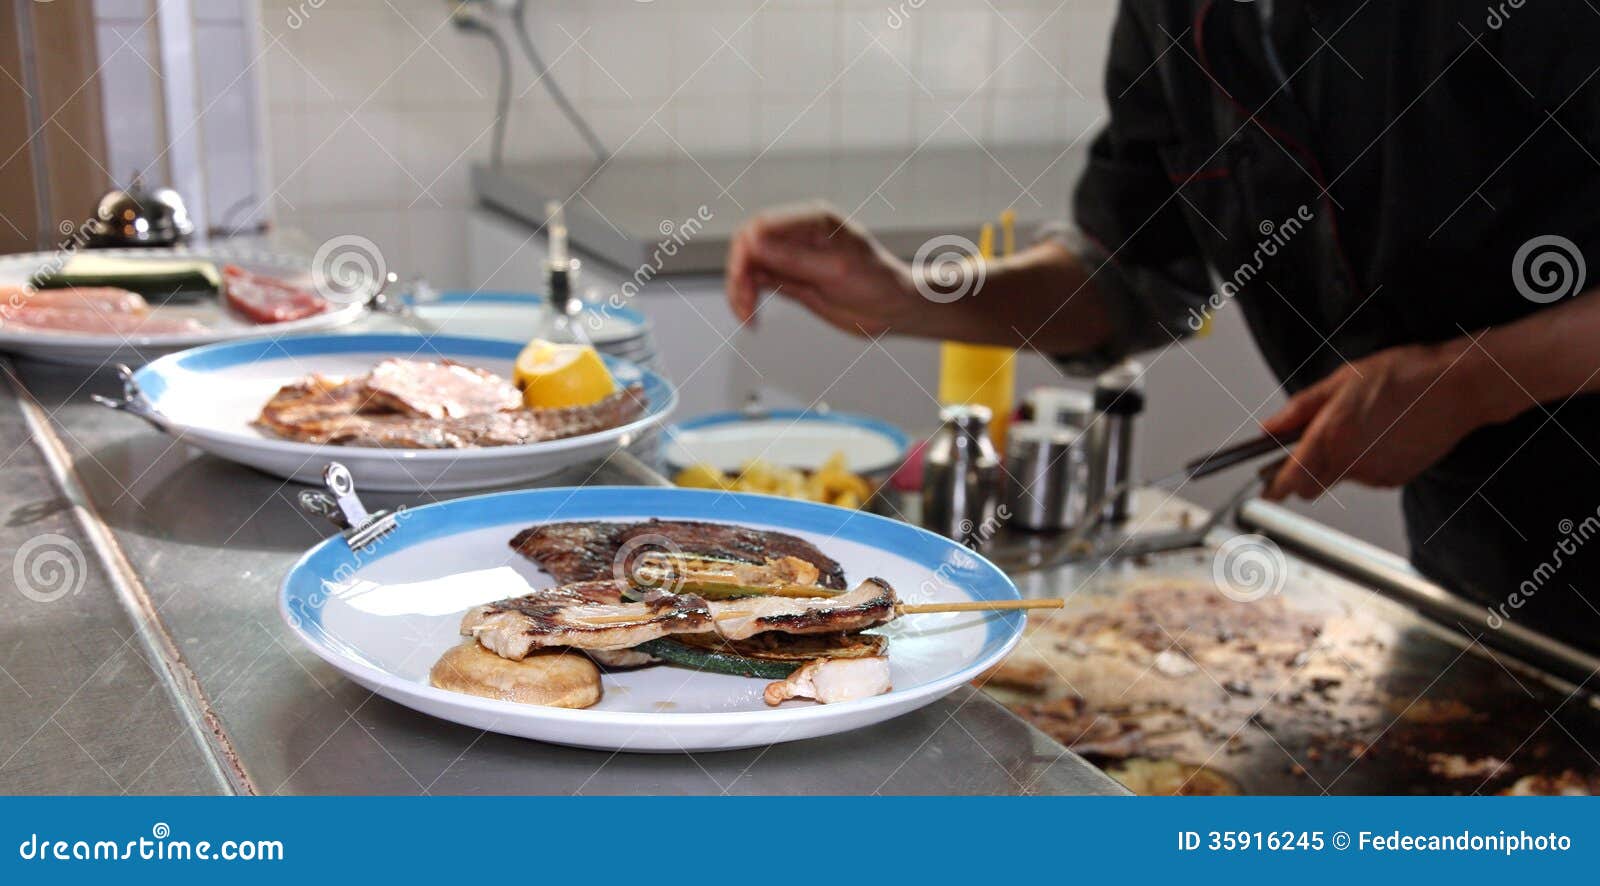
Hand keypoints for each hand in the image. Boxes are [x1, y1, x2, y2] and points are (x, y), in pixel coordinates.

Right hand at [725, 203, 921, 336]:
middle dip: (739, 274)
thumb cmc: (878, 283)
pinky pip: (758, 283)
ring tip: (747, 317)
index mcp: (812, 219)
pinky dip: (749, 299)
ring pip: (749, 266)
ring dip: (741, 290)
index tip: (744, 279)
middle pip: (749, 245)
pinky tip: (751, 318)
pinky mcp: (790, 278)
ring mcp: (793, 256)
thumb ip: (795, 258)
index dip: (745, 250)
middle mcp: (799, 234)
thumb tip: (753, 244)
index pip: (762, 225)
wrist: (895, 309)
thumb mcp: (837, 270)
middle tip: (744, 306)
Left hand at [1260, 340, 1481, 499]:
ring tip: (1361, 426)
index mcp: (1331, 436)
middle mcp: (1351, 462)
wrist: (1457, 387)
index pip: (1290, 480)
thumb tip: (1268, 429)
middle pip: (1311, 487)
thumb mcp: (1341, 381)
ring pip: (1341, 479)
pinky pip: (1367, 476)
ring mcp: (1375, 475)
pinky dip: (1365, 462)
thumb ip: (1300, 409)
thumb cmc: (1403, 376)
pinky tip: (1382, 435)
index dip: (1274, 487)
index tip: (1265, 488)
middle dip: (1302, 475)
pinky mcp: (1395, 479)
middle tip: (1307, 448)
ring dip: (1338, 462)